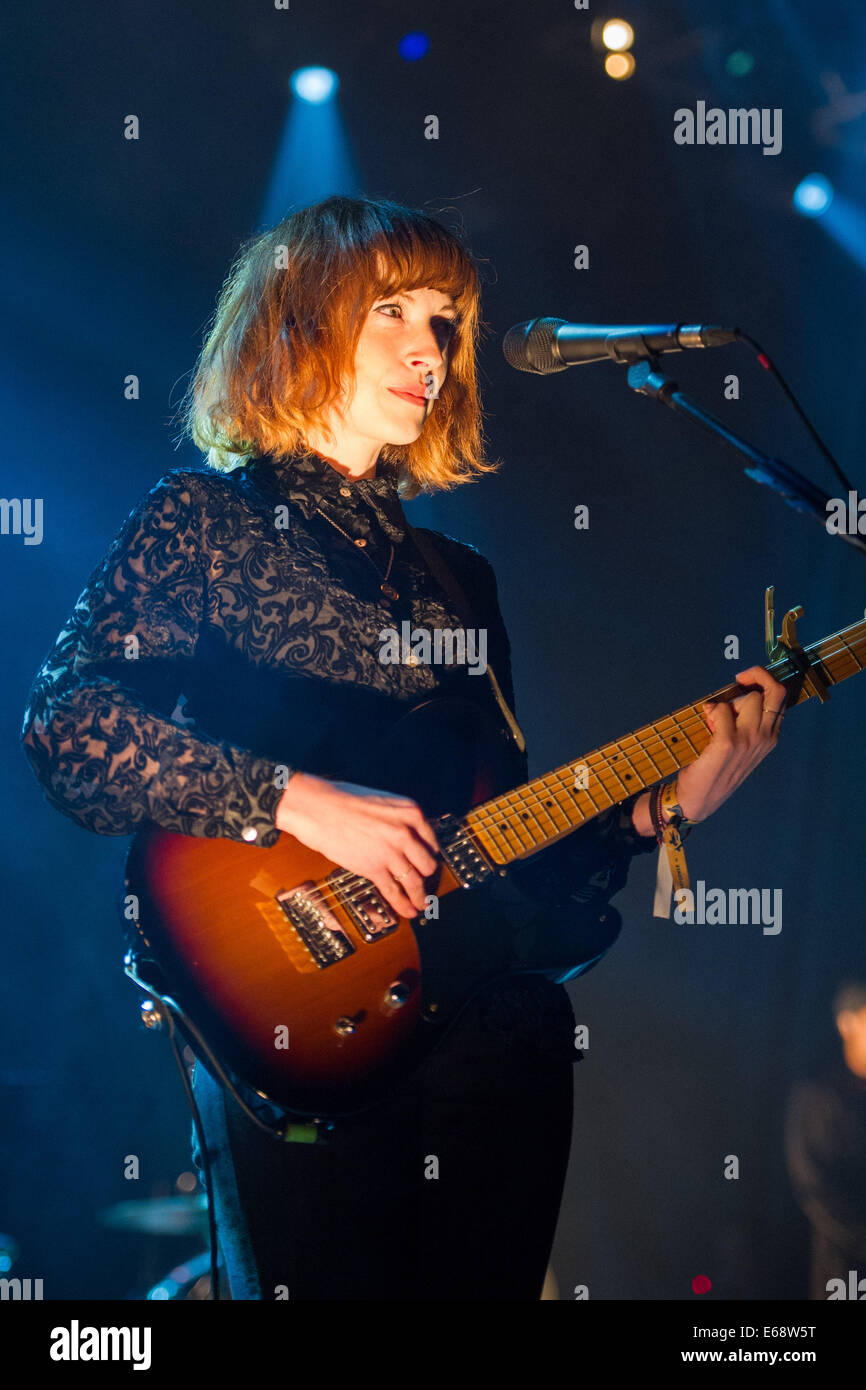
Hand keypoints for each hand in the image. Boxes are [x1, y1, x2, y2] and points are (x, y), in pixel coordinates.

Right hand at [275, 772, 440, 919]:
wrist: (317, 807)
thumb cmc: (343, 800)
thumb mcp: (383, 802)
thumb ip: (399, 819)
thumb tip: (406, 837)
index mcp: (411, 812)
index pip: (432, 841)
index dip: (430, 855)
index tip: (427, 862)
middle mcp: (406, 832)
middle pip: (428, 863)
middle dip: (426, 875)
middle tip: (424, 880)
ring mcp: (391, 852)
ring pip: (415, 881)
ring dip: (420, 896)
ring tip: (422, 903)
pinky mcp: (373, 868)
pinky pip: (394, 892)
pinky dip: (403, 905)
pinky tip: (408, 911)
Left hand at [673, 665, 786, 822]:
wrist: (700, 799)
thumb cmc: (717, 769)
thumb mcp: (742, 746)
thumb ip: (744, 720)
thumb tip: (733, 693)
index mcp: (771, 737)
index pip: (780, 697)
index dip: (764, 679)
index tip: (745, 677)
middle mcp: (765, 738)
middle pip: (772, 690)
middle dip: (748, 685)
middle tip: (729, 697)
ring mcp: (749, 740)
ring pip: (749, 697)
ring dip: (729, 701)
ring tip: (714, 719)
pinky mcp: (728, 744)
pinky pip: (721, 709)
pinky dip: (711, 711)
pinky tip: (707, 725)